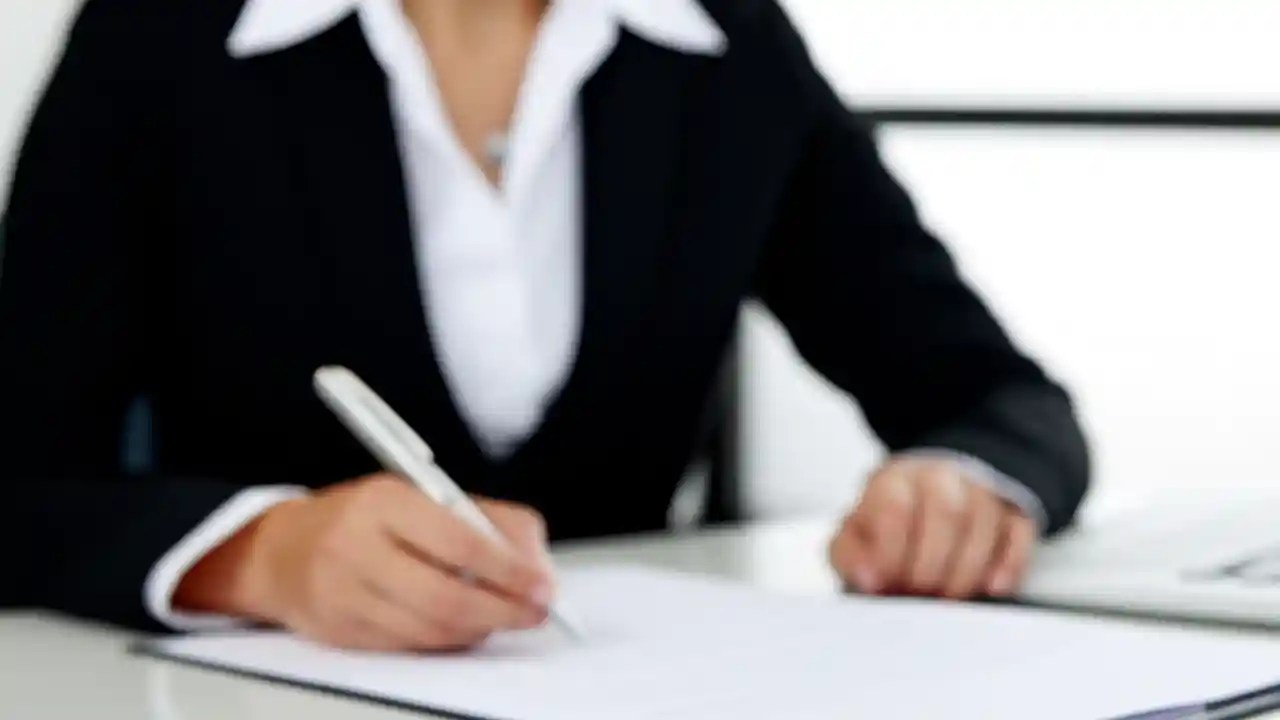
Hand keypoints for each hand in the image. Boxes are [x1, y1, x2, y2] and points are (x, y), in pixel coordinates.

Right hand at [175, 474, 555, 651]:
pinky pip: (410, 648)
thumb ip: (489, 522)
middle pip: (446, 598)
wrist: (283, 550)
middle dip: (503, 611)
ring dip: (478, 629)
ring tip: (499, 615)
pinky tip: (461, 626)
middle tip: (534, 612)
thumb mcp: (425, 496)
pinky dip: (447, 641)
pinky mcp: (340, 635)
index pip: (459, 542)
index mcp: (384, 501)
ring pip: (431, 631)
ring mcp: (343, 596)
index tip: (542, 585)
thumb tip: (537, 567)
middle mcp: (356, 547)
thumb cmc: (369, 519)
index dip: (509, 571)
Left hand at [828, 457, 1036, 599]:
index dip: (891, 550)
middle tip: (918, 596)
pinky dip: (1009, 564)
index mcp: (895, 479)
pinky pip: (1020, 533)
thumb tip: (866, 578)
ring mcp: (980, 491)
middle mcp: (940, 477)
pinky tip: (992, 588)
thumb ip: (850, 554)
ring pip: (983, 522)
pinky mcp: (1013, 512)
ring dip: (965, 571)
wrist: (929, 494)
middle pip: (945, 511)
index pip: (895, 504)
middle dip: (930, 566)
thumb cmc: (889, 523)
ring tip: (946, 599)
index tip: (885, 583)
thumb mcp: (856, 534)